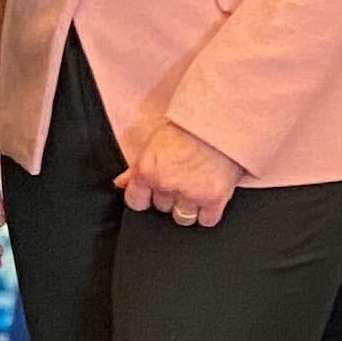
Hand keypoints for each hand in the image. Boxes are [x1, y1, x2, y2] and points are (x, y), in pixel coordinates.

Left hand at [116, 122, 241, 226]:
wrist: (221, 120)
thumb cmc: (189, 126)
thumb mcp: (155, 142)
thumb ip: (138, 168)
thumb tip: (121, 183)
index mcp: (148, 170)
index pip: (136, 201)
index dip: (145, 198)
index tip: (152, 194)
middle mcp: (166, 184)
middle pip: (162, 208)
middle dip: (170, 197)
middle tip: (182, 180)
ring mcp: (191, 193)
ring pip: (183, 217)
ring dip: (189, 207)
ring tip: (196, 189)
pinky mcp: (214, 198)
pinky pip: (207, 220)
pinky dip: (209, 212)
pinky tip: (210, 197)